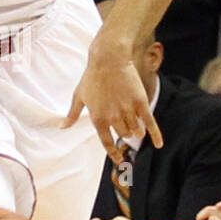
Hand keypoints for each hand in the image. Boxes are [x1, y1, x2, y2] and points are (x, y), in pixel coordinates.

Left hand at [64, 39, 161, 159]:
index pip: (107, 143)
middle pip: (124, 135)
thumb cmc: (92, 77)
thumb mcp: (79, 96)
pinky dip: (155, 135)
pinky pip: (150, 123)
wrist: (109, 59)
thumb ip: (72, 114)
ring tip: (137, 128)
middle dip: (126, 134)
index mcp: (98, 119)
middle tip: (127, 129)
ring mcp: (128, 111)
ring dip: (137, 131)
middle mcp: (113, 118)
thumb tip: (62, 127)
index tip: (119, 160)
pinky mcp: (140, 103)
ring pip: (136, 130)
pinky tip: (158, 144)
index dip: (114, 153)